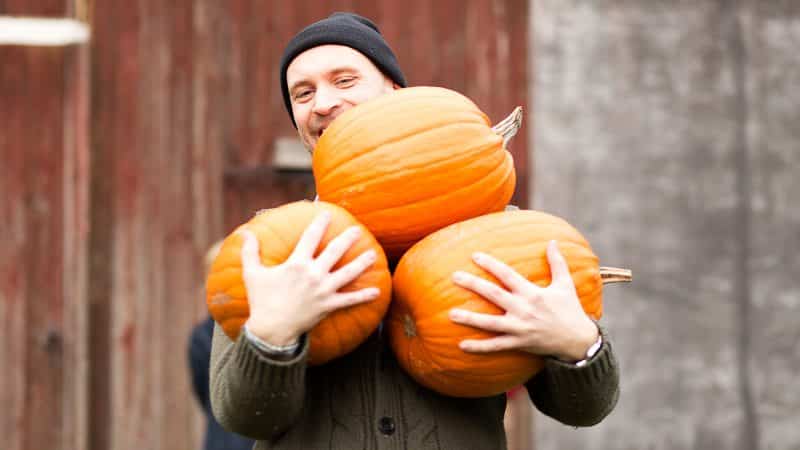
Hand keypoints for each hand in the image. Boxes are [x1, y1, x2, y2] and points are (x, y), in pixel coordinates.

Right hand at [240, 211, 379, 345]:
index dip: (319, 223)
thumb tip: (246, 232)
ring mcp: (323, 290)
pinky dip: (363, 297)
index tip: (327, 213)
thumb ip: (250, 252)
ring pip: (347, 273)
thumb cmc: (261, 301)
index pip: (311, 237)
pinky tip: (377, 292)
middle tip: (358, 229)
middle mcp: (313, 274)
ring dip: (361, 263)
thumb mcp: (252, 274)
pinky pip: (349, 300)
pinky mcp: (329, 306)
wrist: (271, 330)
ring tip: (373, 254)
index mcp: (296, 263)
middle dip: (347, 238)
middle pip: (335, 252)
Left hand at [448, 240, 598, 361]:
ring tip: (451, 314)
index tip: (475, 256)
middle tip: (455, 277)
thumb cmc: (570, 310)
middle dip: (473, 285)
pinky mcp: (519, 343)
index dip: (491, 265)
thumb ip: (557, 262)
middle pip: (494, 295)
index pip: (507, 275)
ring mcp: (519, 328)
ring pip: (490, 323)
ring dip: (470, 319)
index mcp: (532, 293)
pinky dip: (479, 347)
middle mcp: (523, 309)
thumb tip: (553, 241)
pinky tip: (462, 345)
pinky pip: (496, 346)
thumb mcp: (565, 284)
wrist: (577, 341)